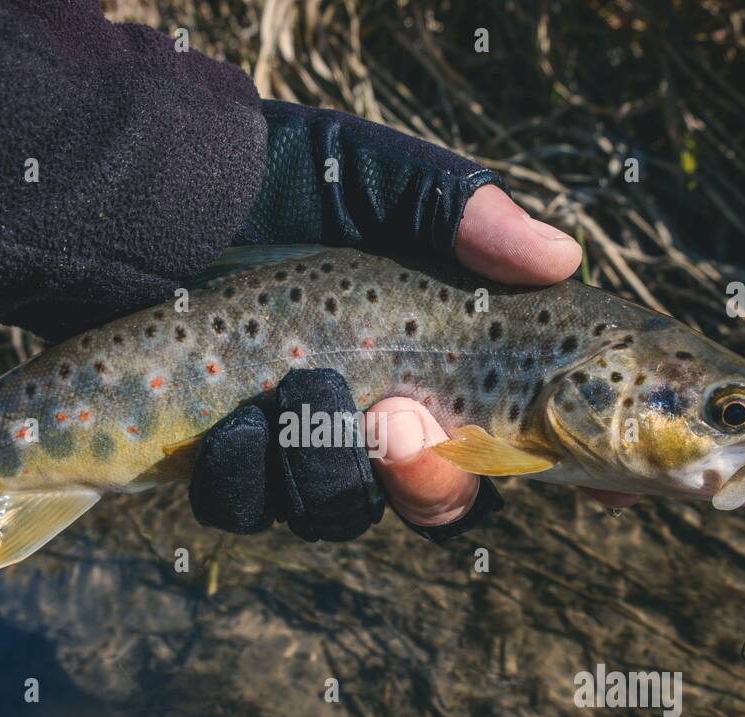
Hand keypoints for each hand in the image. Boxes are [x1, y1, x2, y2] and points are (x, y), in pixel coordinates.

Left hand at [194, 105, 637, 541]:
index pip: (521, 424)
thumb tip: (561, 256)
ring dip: (321, 463)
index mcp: (429, 349)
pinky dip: (246, 472)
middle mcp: (373, 406)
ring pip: (342, 514)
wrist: (130, 204)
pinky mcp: (227, 466)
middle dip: (428, 482)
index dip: (574, 466)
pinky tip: (224, 418)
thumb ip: (455, 211)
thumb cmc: (255, 176)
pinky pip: (256, 514)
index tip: (615, 486)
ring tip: (287, 385)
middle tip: (400, 421)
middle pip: (439, 500)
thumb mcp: (365, 175)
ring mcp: (297, 444)